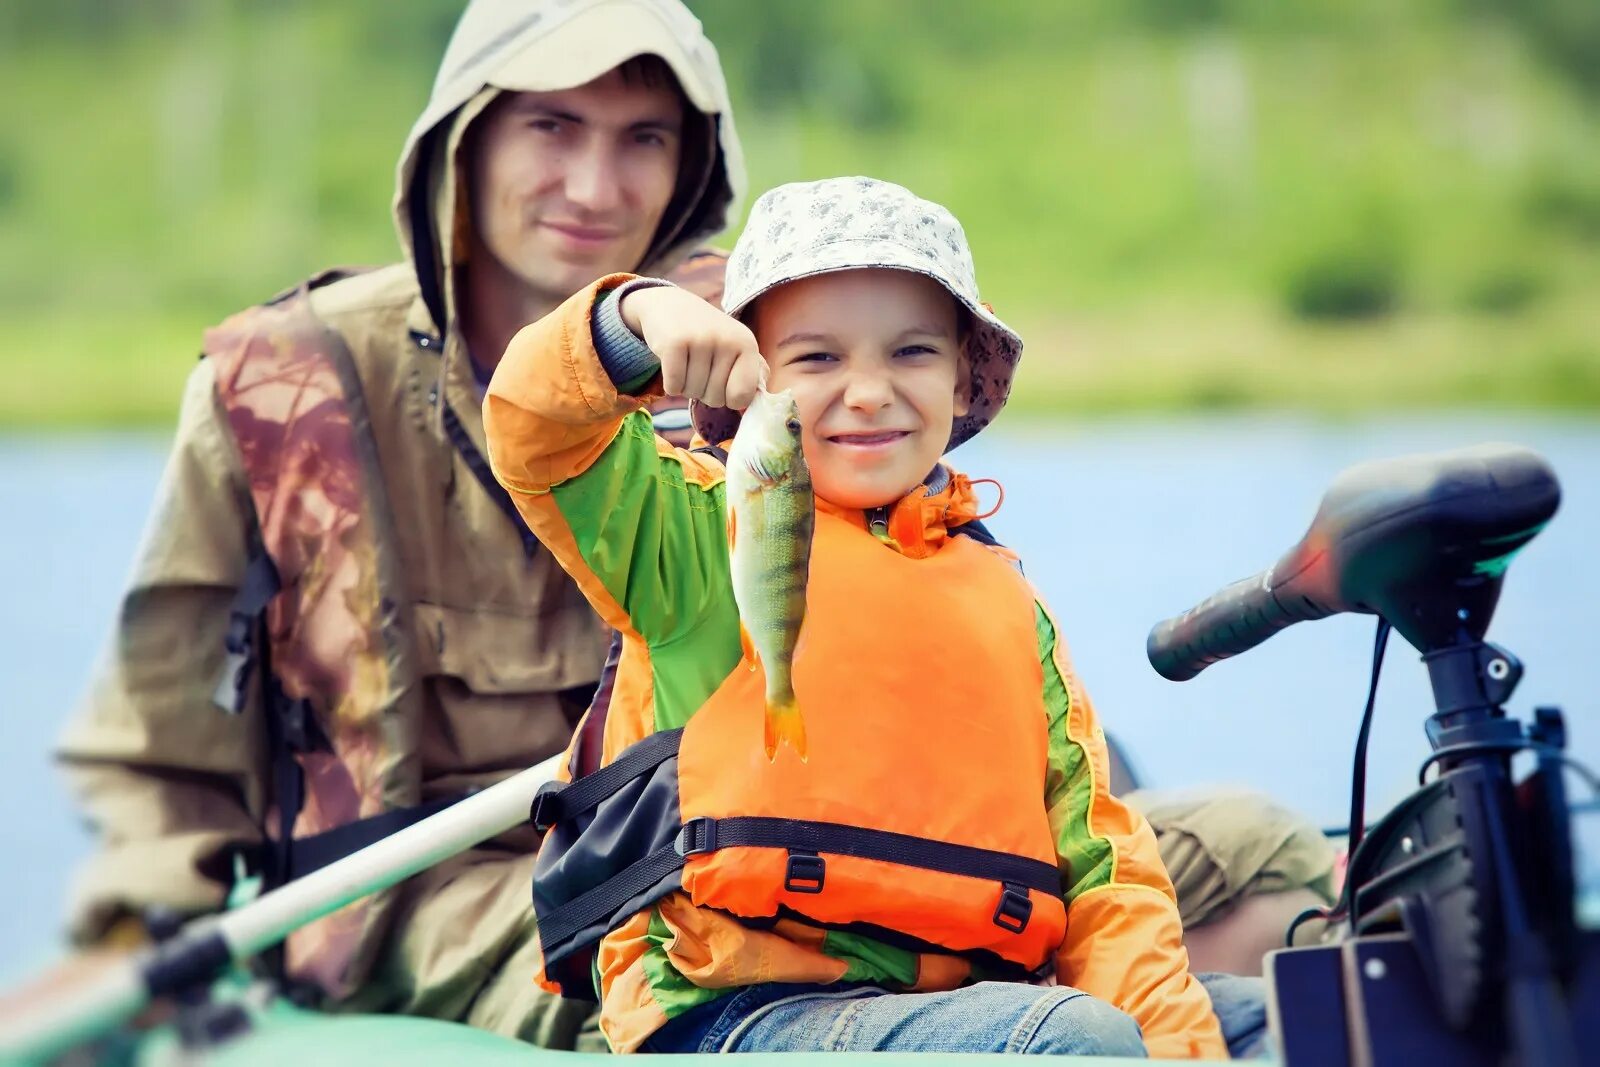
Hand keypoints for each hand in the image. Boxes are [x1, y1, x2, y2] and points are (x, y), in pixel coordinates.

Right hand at [619, 285, 763, 409]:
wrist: (670, 305)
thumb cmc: (706, 335)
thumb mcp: (735, 347)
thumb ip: (751, 373)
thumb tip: (757, 400)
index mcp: (747, 344)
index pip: (743, 396)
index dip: (729, 399)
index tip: (722, 385)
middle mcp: (727, 340)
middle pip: (716, 399)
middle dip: (704, 392)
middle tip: (699, 367)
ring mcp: (701, 340)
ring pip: (693, 393)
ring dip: (686, 387)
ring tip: (686, 362)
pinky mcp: (674, 343)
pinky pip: (673, 387)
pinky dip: (670, 384)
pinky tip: (673, 364)